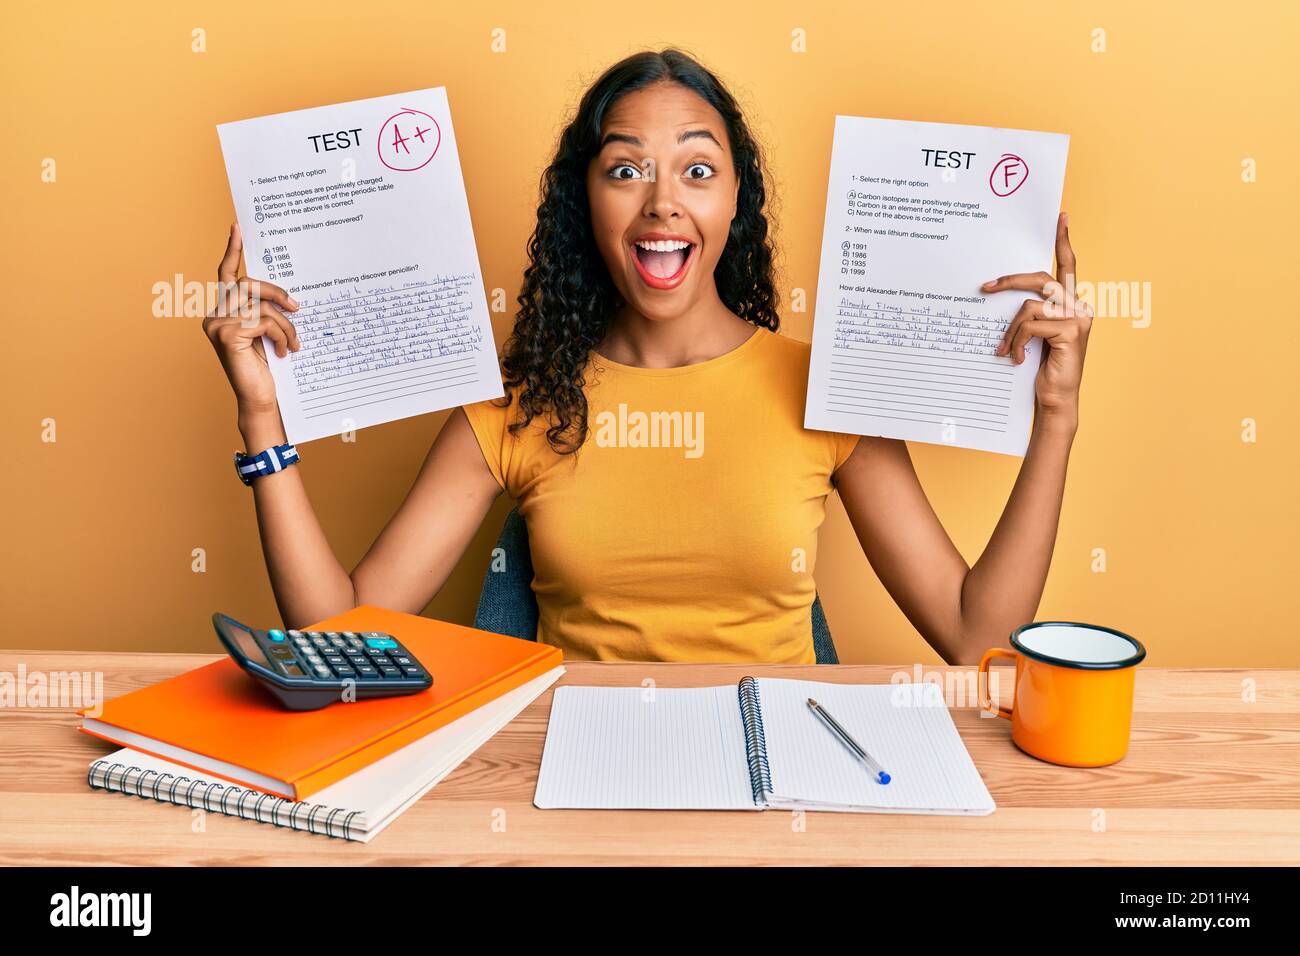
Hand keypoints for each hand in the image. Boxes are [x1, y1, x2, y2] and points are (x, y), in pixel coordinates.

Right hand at [201, 222, 301, 414]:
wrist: (262, 400)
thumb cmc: (267, 368)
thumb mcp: (268, 333)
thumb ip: (266, 311)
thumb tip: (285, 296)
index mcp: (223, 312)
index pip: (228, 275)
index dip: (233, 251)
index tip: (238, 227)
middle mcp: (214, 316)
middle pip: (248, 284)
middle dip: (276, 293)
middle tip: (297, 308)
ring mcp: (216, 325)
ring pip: (260, 305)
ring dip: (284, 323)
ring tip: (292, 343)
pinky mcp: (226, 335)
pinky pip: (263, 321)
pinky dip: (280, 334)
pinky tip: (284, 351)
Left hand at [980, 212, 1090, 418]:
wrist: (1055, 399)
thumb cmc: (1043, 368)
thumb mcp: (1035, 335)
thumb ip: (1031, 313)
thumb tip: (1003, 292)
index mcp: (1072, 304)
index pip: (1068, 266)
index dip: (1063, 241)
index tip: (1060, 218)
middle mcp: (1079, 307)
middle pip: (1041, 279)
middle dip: (1011, 280)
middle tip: (986, 287)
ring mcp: (1078, 318)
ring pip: (1029, 306)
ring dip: (1011, 330)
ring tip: (1006, 350)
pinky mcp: (1071, 332)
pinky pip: (1030, 325)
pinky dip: (1018, 342)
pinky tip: (1018, 359)